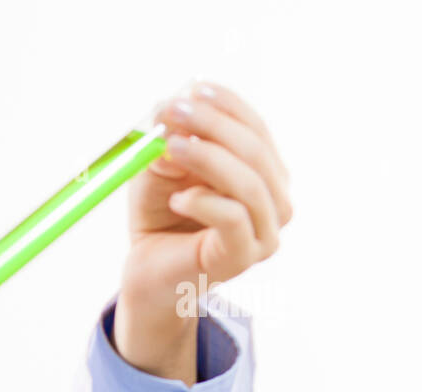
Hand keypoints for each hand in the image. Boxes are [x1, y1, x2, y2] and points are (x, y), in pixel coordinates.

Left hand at [115, 82, 291, 383]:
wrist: (147, 272)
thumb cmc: (160, 218)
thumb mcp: (160, 172)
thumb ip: (169, 147)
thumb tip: (172, 121)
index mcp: (264, 173)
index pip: (256, 130)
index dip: (227, 106)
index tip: (193, 88)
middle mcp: (275, 201)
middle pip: (256, 152)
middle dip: (214, 126)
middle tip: (174, 111)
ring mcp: (264, 233)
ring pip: (249, 184)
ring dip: (209, 158)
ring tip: (170, 147)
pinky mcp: (242, 257)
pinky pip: (234, 219)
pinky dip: (205, 202)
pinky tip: (177, 199)